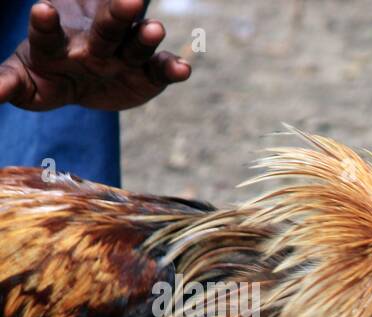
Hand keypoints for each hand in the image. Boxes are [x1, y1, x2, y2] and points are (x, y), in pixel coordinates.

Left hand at [0, 0, 189, 111]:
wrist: (80, 80)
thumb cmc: (46, 75)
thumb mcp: (24, 81)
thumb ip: (9, 83)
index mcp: (56, 42)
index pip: (49, 30)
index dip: (45, 22)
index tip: (42, 9)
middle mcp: (93, 43)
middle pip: (105, 26)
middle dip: (117, 14)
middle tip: (129, 0)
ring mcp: (122, 55)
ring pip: (136, 42)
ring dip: (146, 36)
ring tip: (156, 29)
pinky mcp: (148, 75)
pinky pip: (161, 70)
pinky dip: (173, 69)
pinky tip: (183, 70)